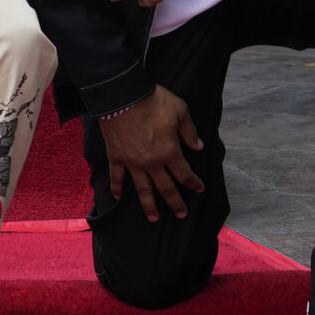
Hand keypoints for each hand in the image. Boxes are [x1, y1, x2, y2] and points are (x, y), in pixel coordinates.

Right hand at [99, 86, 205, 221]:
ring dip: (149, 205)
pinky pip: (117, 177)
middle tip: (181, 215)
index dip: (193, 183)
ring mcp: (132, 162)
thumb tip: (198, 146)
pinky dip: (117, 188)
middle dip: (175, 203)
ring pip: (142, 189)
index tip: (199, 189)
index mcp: (169, 152)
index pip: (184, 174)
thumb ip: (189, 131)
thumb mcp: (180, 110)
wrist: (122, 95)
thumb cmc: (153, 101)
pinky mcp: (116, 157)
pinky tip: (118, 197)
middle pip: (166, 188)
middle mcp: (152, 162)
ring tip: (153, 218)